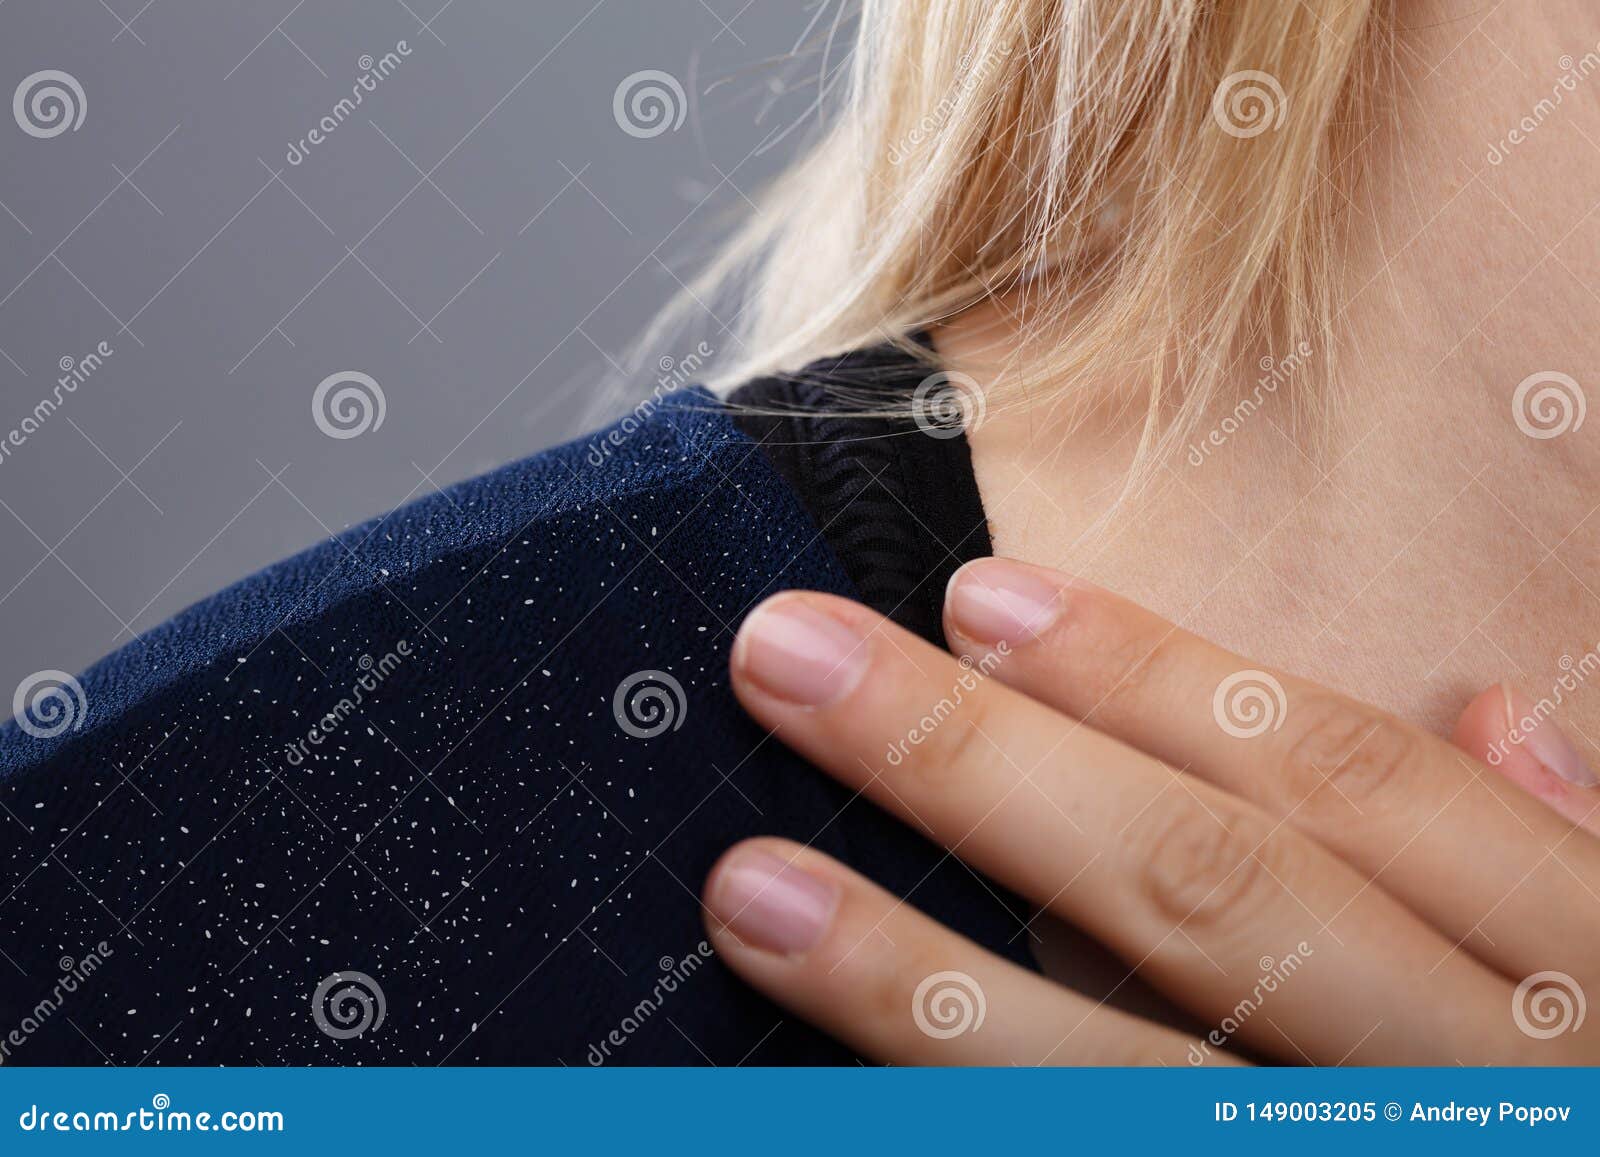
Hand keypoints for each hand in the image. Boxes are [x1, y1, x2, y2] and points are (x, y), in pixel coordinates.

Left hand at [701, 558, 1599, 1064]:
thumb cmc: (1578, 1072)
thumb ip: (1560, 863)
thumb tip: (1498, 713)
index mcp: (1573, 965)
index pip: (1348, 787)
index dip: (1156, 681)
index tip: (978, 597)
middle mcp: (1468, 1077)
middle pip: (1203, 894)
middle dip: (983, 768)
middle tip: (790, 661)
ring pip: (1120, 1081)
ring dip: (918, 985)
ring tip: (751, 893)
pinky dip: (959, 1122)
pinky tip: (820, 1096)